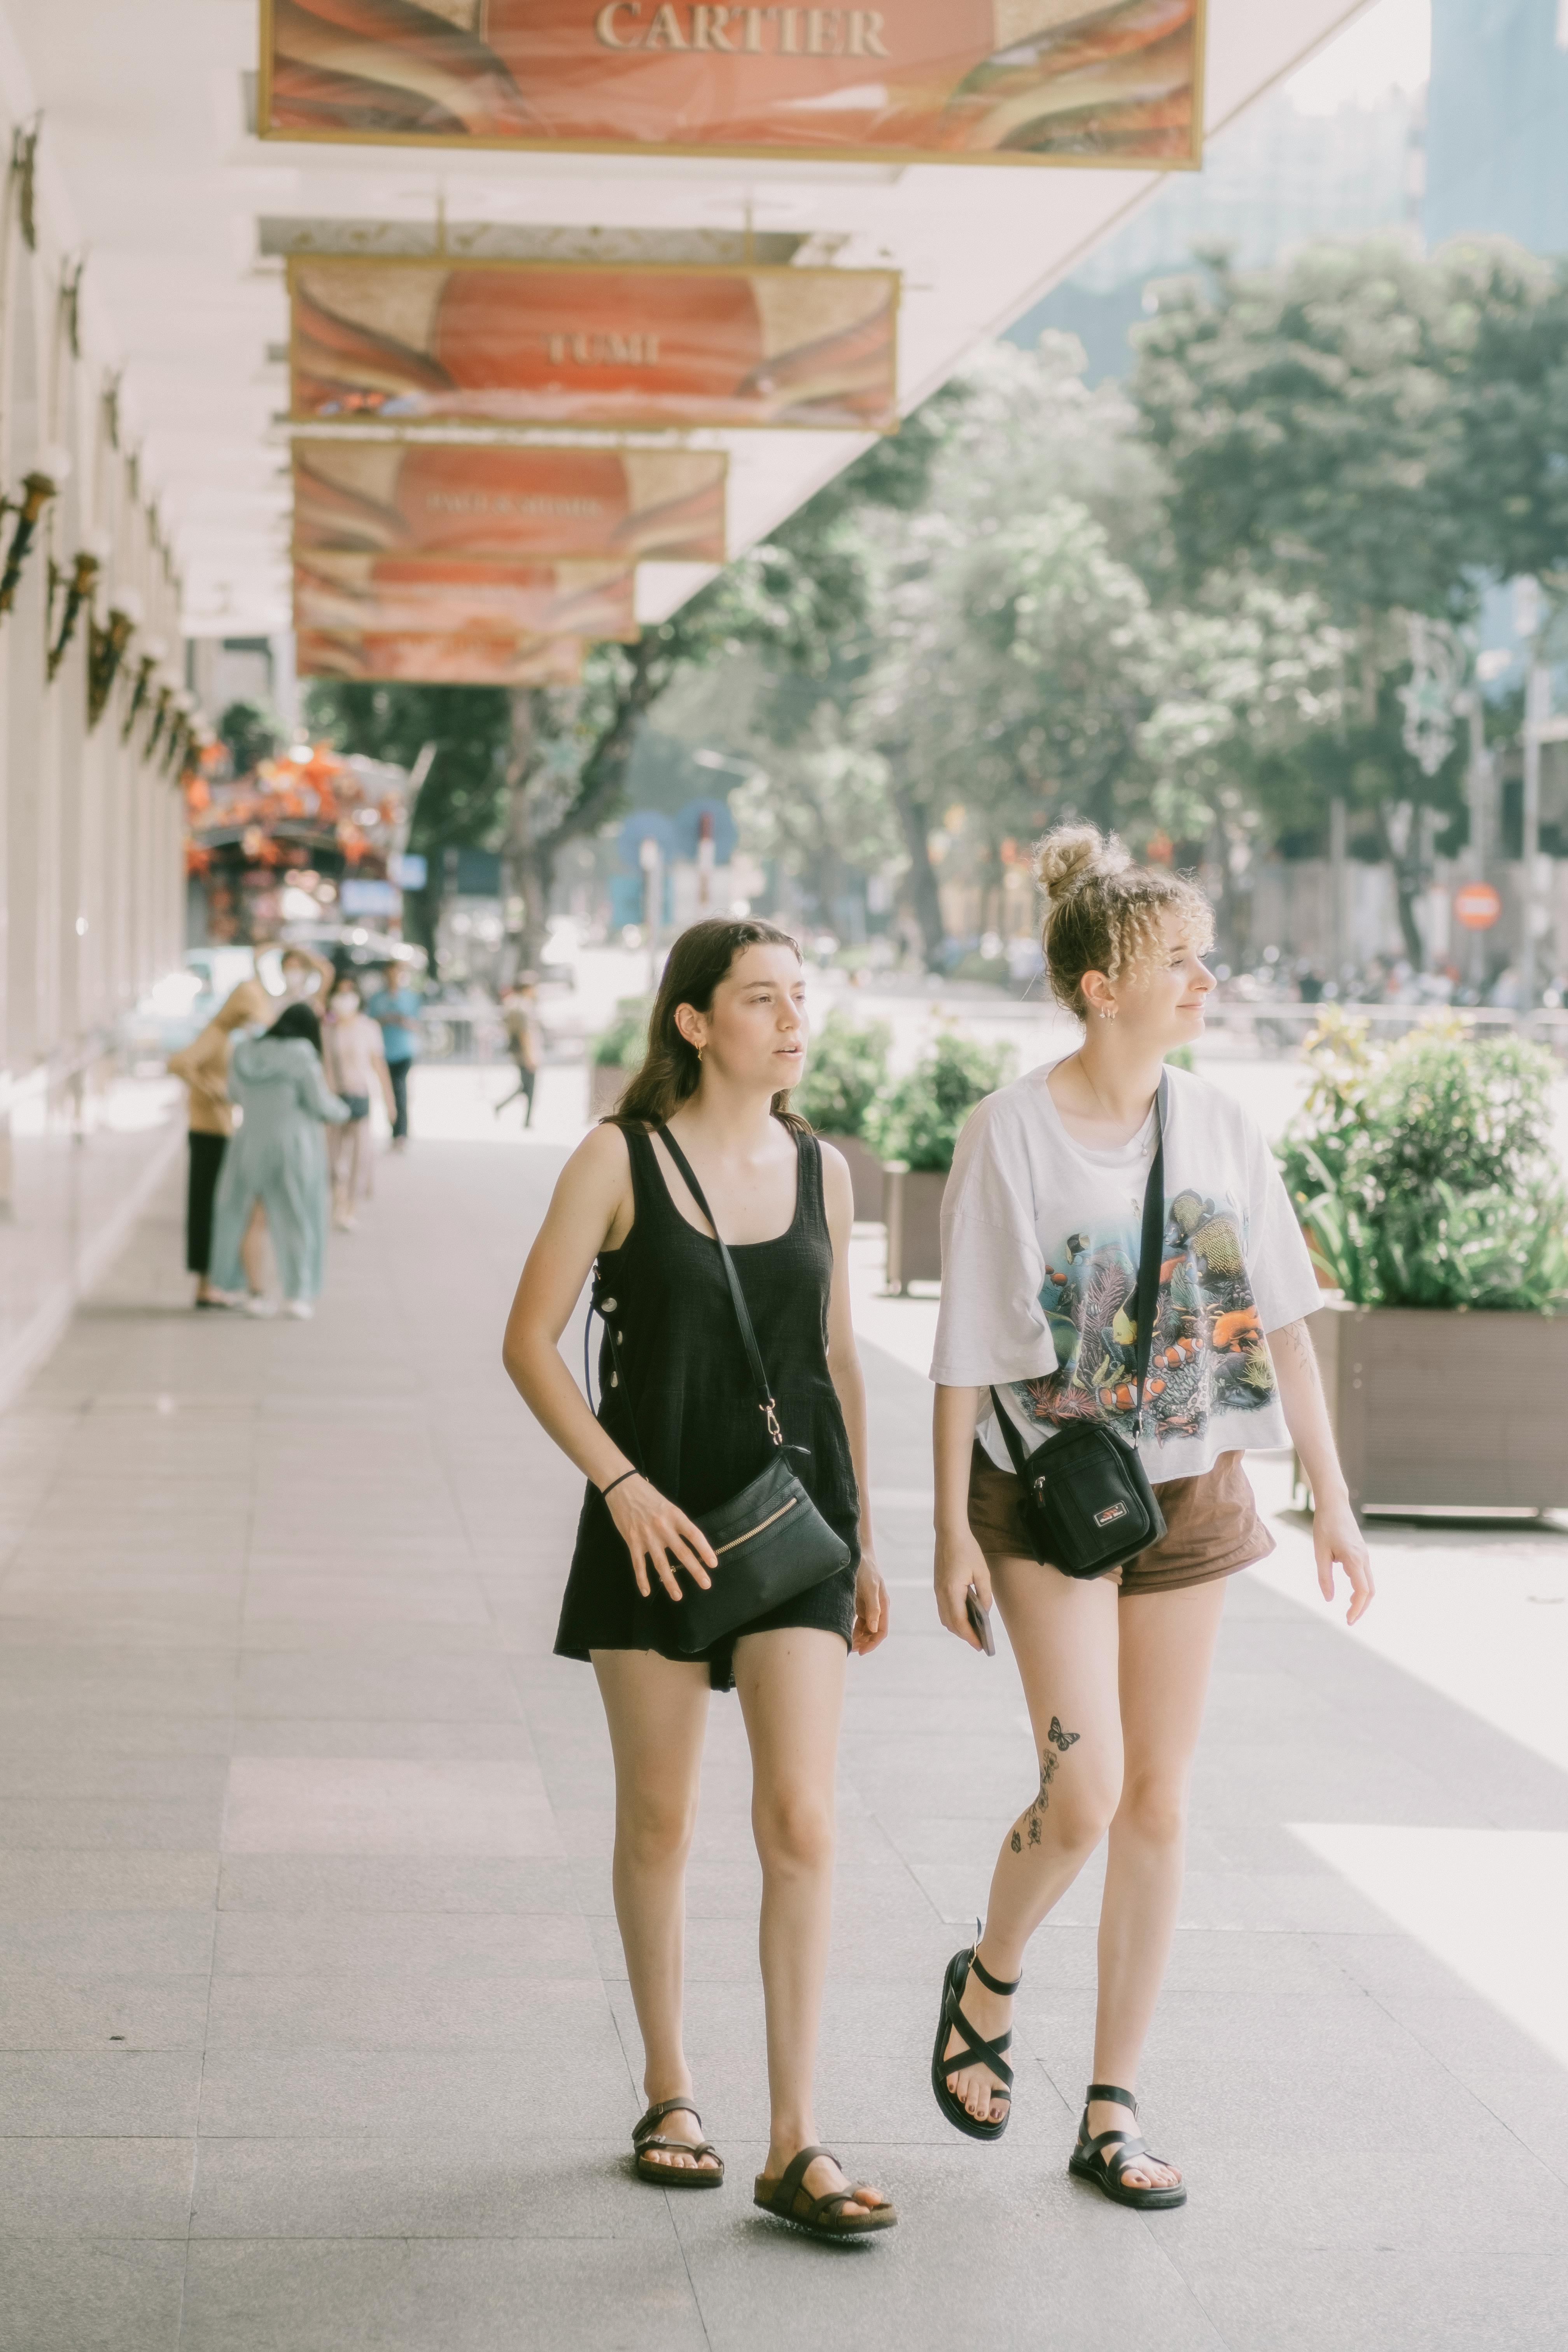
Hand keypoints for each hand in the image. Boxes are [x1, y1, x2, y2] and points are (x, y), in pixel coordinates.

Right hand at [604, 1474, 717, 1602]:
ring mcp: (646, 1536)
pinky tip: (646, 1592)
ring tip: (678, 1596)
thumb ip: (678, 1523)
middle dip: (695, 1570)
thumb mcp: (668, 1505)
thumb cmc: (648, 1495)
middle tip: (706, 1584)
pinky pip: (638, 1564)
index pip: (694, 1535)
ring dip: (670, 1581)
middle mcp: (662, 1527)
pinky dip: (642, 1580)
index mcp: (675, 1515)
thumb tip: (691, 1543)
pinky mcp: (632, 1541)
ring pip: (661, 1564)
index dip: (705, 1550)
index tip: (714, 1564)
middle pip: (682, 1553)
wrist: (622, 1487)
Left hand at [851, 1554, 889, 1654]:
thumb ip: (873, 1607)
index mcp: (883, 1605)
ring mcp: (867, 1607)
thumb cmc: (865, 1569)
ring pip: (865, 1629)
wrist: (857, 1554)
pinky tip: (844, 1634)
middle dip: (864, 1643)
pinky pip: (857, 1622)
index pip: (881, 1630)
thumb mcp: (870, 1587)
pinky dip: (852, 1630)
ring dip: (858, 1638)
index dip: (873, 1643)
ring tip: (847, 1646)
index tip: (862, 1651)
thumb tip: (873, 1629)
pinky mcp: (858, 1604)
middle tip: (851, 1650)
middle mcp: (876, 1608)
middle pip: (873, 1632)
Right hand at [935, 1525, 992, 1648]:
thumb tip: (984, 1613)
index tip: (980, 1646)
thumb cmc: (967, 1550)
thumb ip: (984, 1595)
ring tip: (973, 1632)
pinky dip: (953, 1618)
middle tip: (979, 1642)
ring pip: (945, 1618)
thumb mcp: (982, 1573)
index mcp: (952, 1591)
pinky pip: (943, 1609)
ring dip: (957, 1627)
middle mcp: (941, 1593)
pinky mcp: (937, 1586)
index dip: (970, 1636)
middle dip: (964, 1635)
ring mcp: (937, 1590)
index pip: (960, 1621)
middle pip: (950, 1623)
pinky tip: (965, 1617)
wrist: (949, 1533)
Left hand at [1313, 1493, 1373, 1624]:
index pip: (1362, 1591)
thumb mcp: (1319, 1553)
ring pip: (1370, 1584)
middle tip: (1349, 1620)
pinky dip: (1361, 1588)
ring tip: (1349, 1610)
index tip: (1347, 1620)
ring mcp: (1365, 1556)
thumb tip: (1328, 1599)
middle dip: (1361, 1608)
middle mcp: (1364, 1559)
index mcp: (1354, 1559)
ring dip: (1362, 1599)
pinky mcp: (1362, 1553)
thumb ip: (1324, 1577)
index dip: (1357, 1609)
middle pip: (1370, 1591)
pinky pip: (1366, 1576)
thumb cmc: (1324, 1526)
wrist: (1334, 1505)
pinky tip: (1351, 1594)